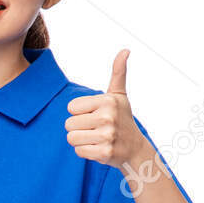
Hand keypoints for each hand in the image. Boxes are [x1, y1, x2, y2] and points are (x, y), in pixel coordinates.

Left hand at [64, 50, 148, 170]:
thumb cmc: (122, 118)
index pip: (71, 107)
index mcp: (107, 101)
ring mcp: (107, 135)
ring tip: (95, 137)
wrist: (134, 147)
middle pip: (69, 124)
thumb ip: (118, 72)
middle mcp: (108, 117)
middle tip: (95, 128)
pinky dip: (85, 151)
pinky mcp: (104, 152)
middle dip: (78, 127)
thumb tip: (125, 50)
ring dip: (80, 140)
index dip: (79, 112)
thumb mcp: (119, 95)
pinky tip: (98, 147)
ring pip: (71, 138)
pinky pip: (78, 151)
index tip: (94, 114)